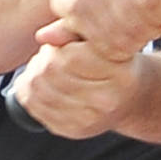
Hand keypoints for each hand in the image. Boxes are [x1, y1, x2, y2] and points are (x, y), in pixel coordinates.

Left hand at [8, 28, 145, 139]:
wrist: (131, 99)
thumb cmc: (114, 61)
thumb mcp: (102, 38)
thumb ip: (73, 28)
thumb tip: (41, 36)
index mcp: (121, 74)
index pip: (70, 57)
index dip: (59, 45)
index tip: (63, 43)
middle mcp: (107, 102)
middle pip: (50, 73)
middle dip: (43, 58)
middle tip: (51, 54)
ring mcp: (89, 121)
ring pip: (38, 90)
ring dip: (34, 73)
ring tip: (47, 68)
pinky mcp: (72, 130)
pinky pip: (34, 107)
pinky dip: (30, 91)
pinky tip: (43, 84)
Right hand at [29, 0, 160, 61]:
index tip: (160, 16)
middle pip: (135, 22)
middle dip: (146, 32)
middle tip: (146, 29)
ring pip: (116, 36)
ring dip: (128, 43)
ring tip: (130, 33)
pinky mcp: (67, 5)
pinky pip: (96, 42)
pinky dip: (108, 47)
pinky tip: (112, 36)